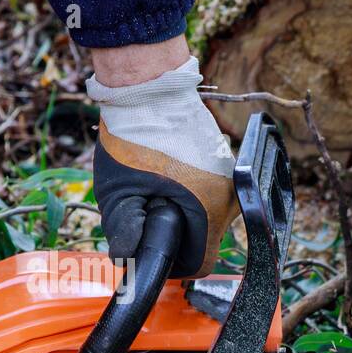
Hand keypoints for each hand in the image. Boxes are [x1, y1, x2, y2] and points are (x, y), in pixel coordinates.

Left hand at [87, 43, 237, 277]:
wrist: (152, 88)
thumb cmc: (135, 137)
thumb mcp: (119, 192)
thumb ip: (124, 232)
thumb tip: (127, 261)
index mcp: (208, 212)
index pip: (200, 264)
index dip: (172, 263)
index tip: (151, 249)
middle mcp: (229, 200)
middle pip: (203, 239)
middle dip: (174, 232)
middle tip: (146, 208)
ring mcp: (231, 181)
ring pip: (205, 216)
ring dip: (181, 211)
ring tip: (154, 185)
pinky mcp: (226, 166)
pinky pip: (208, 193)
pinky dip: (187, 190)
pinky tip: (166, 170)